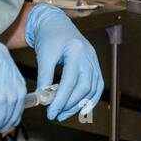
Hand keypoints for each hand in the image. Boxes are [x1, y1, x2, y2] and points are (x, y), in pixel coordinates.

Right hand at [0, 8, 25, 132]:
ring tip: (0, 127)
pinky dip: (1, 117)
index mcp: (1, 53)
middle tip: (9, 123)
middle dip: (16, 110)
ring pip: (13, 99)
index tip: (11, 112)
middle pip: (19, 90)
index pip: (17, 80)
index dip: (17, 99)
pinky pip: (2, 103)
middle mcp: (4, 60)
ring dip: (8, 117)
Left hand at [27, 4, 104, 120]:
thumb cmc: (48, 38)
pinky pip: (97, 85)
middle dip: (70, 104)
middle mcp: (89, 56)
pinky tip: (80, 108)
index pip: (70, 81)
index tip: (51, 112)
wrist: (56, 25)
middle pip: (85, 86)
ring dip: (79, 104)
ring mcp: (94, 60)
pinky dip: (90, 99)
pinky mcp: (94, 65)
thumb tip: (44, 100)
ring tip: (63, 113)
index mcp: (76, 50)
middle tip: (56, 115)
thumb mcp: (43, 57)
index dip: (61, 99)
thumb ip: (44, 78)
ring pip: (93, 88)